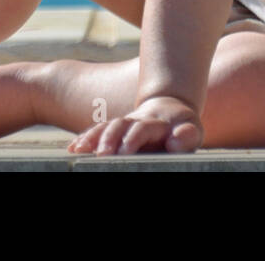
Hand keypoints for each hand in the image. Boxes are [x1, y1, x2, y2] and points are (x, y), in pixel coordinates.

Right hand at [66, 95, 203, 155]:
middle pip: (120, 125)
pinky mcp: (115, 129)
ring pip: (106, 126)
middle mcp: (137, 120)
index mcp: (156, 122)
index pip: (142, 128)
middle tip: (101, 155)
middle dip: (108, 139)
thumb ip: (186, 135)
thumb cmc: (182, 128)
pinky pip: (98, 131)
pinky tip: (73, 149)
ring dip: (93, 138)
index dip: (132, 139)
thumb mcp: (191, 130)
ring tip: (81, 151)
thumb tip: (175, 142)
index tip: (124, 152)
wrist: (170, 108)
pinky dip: (85, 139)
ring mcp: (125, 124)